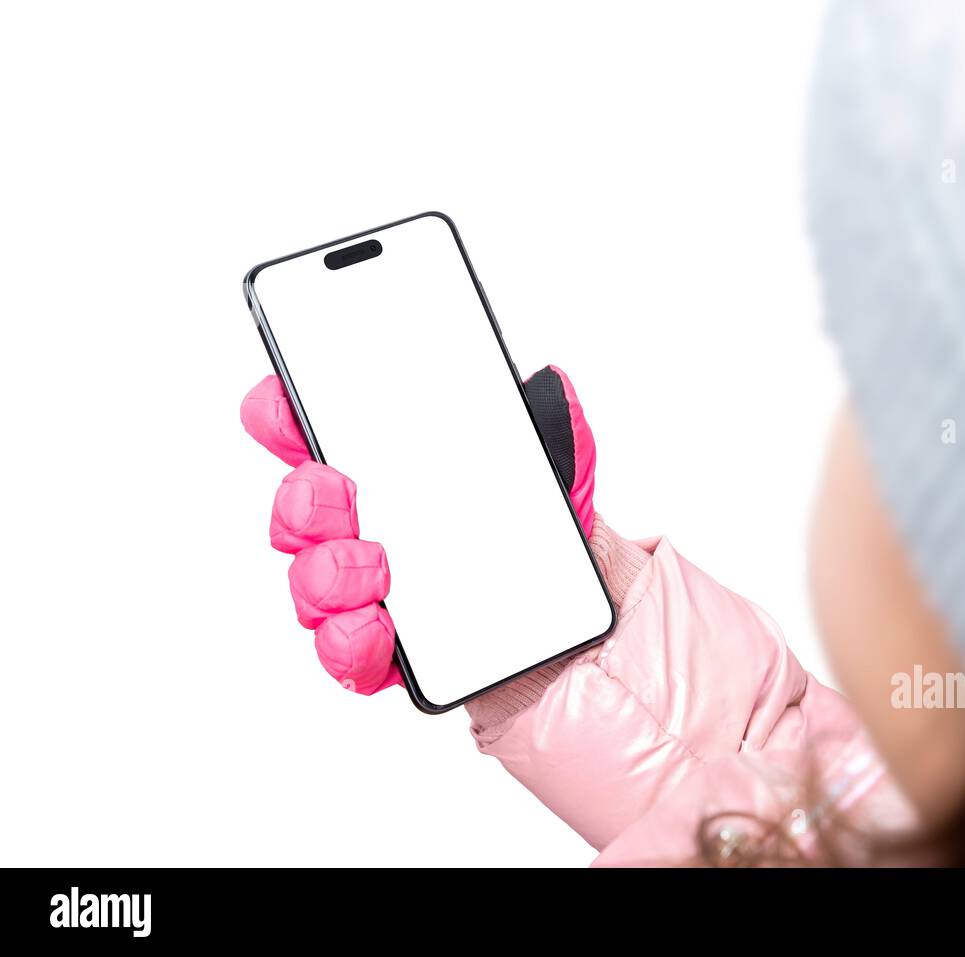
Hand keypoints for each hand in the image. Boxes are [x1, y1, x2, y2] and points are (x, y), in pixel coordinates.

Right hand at [240, 365, 597, 693]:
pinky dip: (350, 642)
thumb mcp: (561, 478)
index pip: (318, 436)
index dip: (286, 416)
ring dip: (327, 573)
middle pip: (301, 511)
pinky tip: (377, 630)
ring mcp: (373, 594)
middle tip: (338, 494)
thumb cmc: (552, 543)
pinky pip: (346, 653)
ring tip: (375, 569)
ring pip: (312, 584)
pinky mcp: (390, 654)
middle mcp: (370, 530)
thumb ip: (553, 430)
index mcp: (396, 473)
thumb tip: (549, 383)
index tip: (288, 405)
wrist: (589, 634)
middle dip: (305, 499)